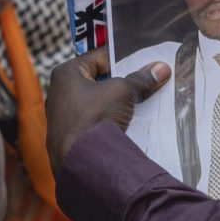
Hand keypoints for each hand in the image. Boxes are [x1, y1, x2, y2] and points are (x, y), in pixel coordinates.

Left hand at [45, 48, 169, 174]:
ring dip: (114, 103)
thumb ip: (140, 79)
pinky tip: (125, 124)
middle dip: (120, 83)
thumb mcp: (122, 92)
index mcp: (65, 74)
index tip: (142, 62)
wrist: (84, 162)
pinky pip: (91, 122)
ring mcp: (61, 118)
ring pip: (95, 103)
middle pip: (96, 81)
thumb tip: (161, 68)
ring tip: (138, 103)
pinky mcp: (67, 138)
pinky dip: (107, 120)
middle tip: (143, 82)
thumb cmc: (96, 117)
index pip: (97, 58)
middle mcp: (58, 93)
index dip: (121, 59)